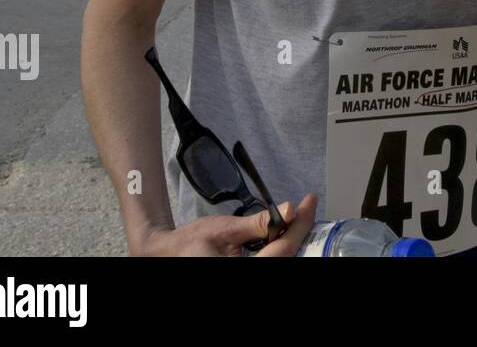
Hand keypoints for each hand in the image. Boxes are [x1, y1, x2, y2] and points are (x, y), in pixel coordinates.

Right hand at [134, 194, 317, 256]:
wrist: (167, 253)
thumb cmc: (189, 243)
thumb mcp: (224, 229)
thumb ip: (257, 223)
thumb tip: (288, 210)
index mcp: (240, 270)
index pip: (284, 249)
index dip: (300, 224)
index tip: (309, 202)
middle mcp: (248, 274)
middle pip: (286, 257)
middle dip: (298, 233)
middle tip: (306, 209)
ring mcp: (248, 274)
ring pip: (281, 260)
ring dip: (290, 240)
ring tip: (296, 218)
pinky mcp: (247, 271)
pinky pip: (271, 261)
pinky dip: (279, 248)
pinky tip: (281, 233)